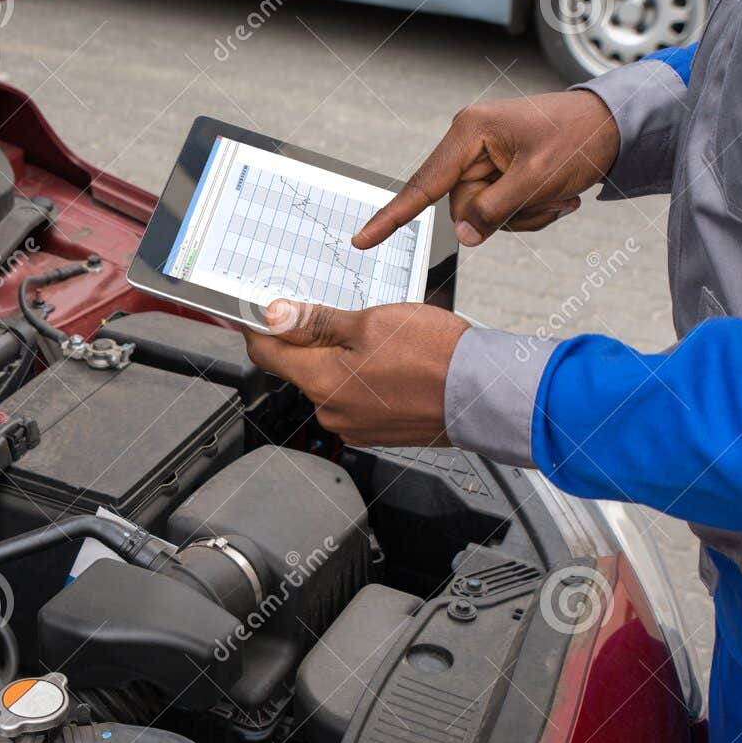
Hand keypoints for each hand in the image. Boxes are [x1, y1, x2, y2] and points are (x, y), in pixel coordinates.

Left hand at [243, 299, 468, 446]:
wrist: (483, 394)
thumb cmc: (437, 358)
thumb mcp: (371, 322)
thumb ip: (317, 322)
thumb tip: (277, 315)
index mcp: (322, 382)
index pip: (267, 353)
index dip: (258, 328)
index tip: (258, 312)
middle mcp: (331, 411)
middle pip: (299, 367)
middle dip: (308, 339)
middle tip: (334, 313)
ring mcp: (353, 425)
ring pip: (329, 382)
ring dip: (340, 358)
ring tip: (376, 339)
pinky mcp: (374, 430)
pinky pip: (354, 398)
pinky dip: (362, 378)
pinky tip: (389, 363)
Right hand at [353, 90, 619, 249]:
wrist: (614, 125)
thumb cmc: (579, 138)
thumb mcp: (538, 178)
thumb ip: (496, 210)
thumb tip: (466, 236)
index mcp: (470, 132)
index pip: (422, 185)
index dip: (392, 216)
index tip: (362, 240)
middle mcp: (470, 143)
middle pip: (462, 206)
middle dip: (504, 215)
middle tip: (548, 200)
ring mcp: (484, 157)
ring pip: (484, 213)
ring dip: (523, 216)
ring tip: (560, 196)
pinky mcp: (500, 169)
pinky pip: (500, 209)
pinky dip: (530, 211)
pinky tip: (559, 195)